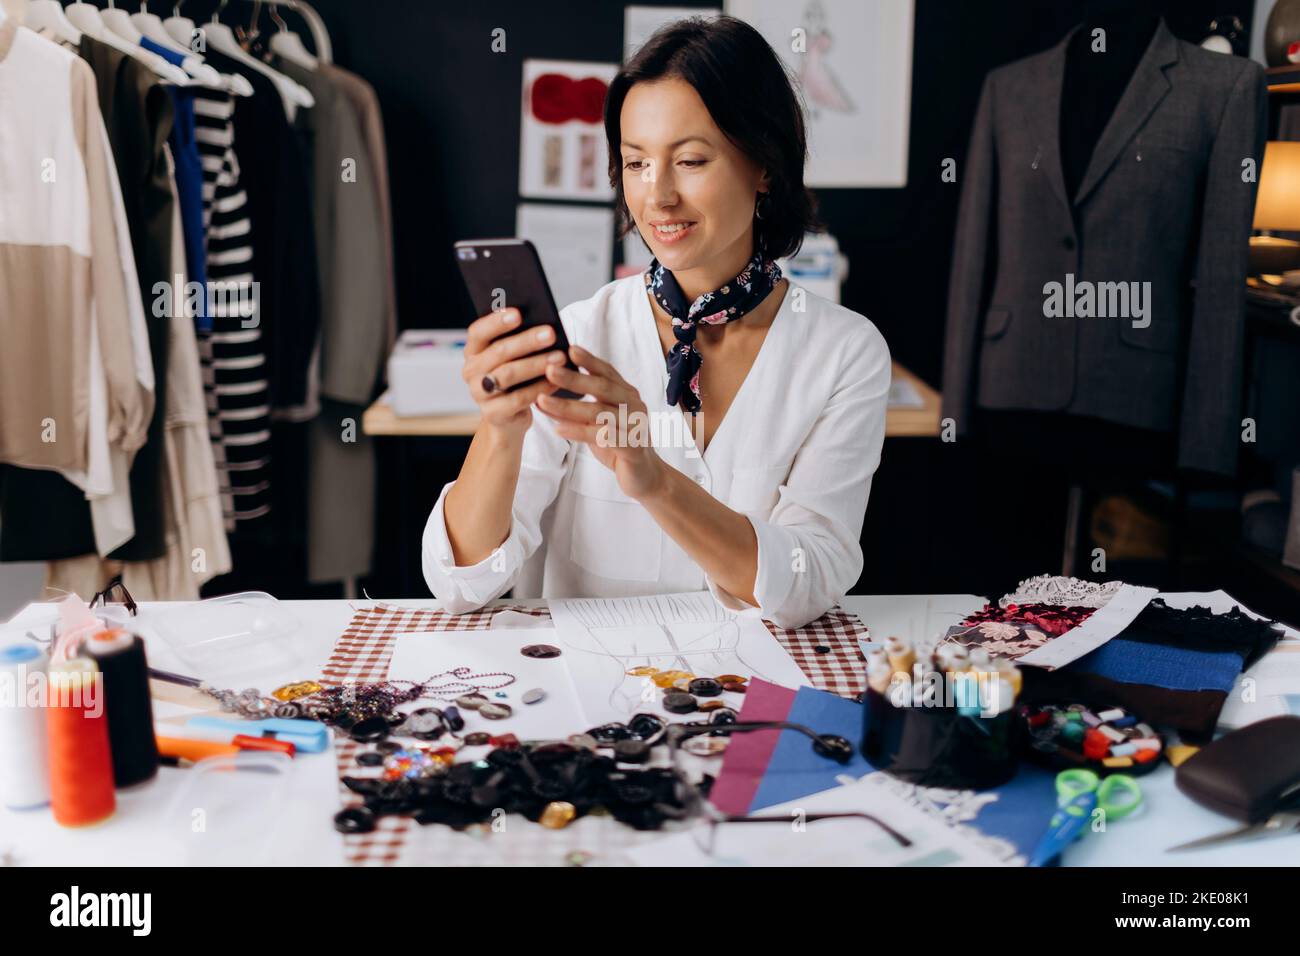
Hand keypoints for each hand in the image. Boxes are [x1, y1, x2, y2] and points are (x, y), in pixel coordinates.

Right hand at [461, 308, 565, 440]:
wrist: (508, 417)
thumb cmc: (514, 378)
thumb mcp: (512, 359)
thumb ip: (518, 341)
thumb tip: (542, 323)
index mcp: (473, 351)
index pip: (478, 332)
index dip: (496, 322)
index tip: (518, 313)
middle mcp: (471, 371)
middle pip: (498, 352)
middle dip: (526, 341)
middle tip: (551, 333)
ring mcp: (480, 393)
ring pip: (508, 374)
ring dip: (536, 364)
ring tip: (560, 357)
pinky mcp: (493, 413)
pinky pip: (519, 398)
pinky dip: (539, 388)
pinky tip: (556, 380)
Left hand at [534, 345, 668, 500]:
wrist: (645, 476)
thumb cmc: (618, 445)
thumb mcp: (597, 423)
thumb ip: (578, 407)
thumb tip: (543, 392)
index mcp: (627, 394)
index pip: (607, 372)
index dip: (588, 360)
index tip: (567, 349)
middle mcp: (634, 406)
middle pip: (602, 387)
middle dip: (573, 378)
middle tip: (548, 370)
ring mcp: (635, 426)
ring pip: (599, 412)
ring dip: (568, 405)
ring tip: (542, 401)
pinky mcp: (632, 447)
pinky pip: (603, 436)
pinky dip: (579, 431)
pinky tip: (558, 429)